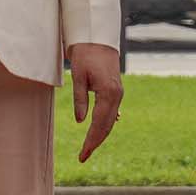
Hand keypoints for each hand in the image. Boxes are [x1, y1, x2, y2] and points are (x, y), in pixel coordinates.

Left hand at [67, 41, 125, 161]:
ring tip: (88, 148)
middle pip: (107, 125)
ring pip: (110, 120)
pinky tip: (99, 131)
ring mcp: (118, 93)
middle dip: (95, 142)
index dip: (90, 141)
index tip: (83, 155)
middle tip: (83, 157)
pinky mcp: (115, 90)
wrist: (97, 38)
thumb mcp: (78, 76)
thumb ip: (79, 99)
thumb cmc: (85, 54)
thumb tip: (81, 122)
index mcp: (109, 92)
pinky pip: (111, 112)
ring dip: (100, 134)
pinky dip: (105, 123)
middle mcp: (117, 95)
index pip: (99, 124)